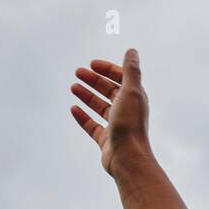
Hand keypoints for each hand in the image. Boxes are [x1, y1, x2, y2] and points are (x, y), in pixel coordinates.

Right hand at [69, 48, 151, 175]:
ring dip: (87, 96)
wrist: (127, 158)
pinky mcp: (107, 140)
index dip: (108, 70)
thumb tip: (132, 50)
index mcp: (135, 99)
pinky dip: (83, 117)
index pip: (121, 79)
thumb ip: (131, 71)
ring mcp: (116, 127)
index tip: (91, 64)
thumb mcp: (130, 92)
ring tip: (73, 87)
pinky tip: (73, 109)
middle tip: (77, 73)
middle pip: (109, 92)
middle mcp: (127, 112)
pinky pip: (93, 126)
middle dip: (94, 81)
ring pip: (100, 107)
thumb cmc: (130, 124)